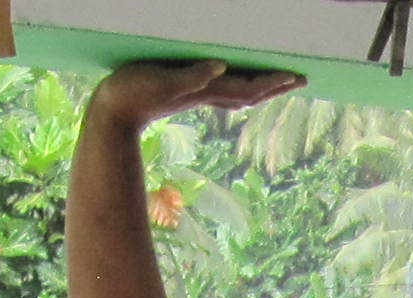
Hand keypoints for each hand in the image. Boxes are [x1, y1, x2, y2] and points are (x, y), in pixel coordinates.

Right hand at [86, 57, 300, 132]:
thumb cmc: (134, 94)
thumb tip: (220, 68)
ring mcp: (196, 95)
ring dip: (260, 88)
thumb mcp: (162, 81)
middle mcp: (206, 94)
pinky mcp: (185, 92)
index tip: (295, 77)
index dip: (272, 82)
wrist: (112, 113)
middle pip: (250, 92)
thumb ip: (191, 77)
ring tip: (278, 82)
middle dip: (275, 85)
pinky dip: (238, 86)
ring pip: (238, 93)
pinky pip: (221, 89)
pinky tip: (236, 82)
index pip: (248, 87)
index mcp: (205, 89)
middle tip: (301, 79)